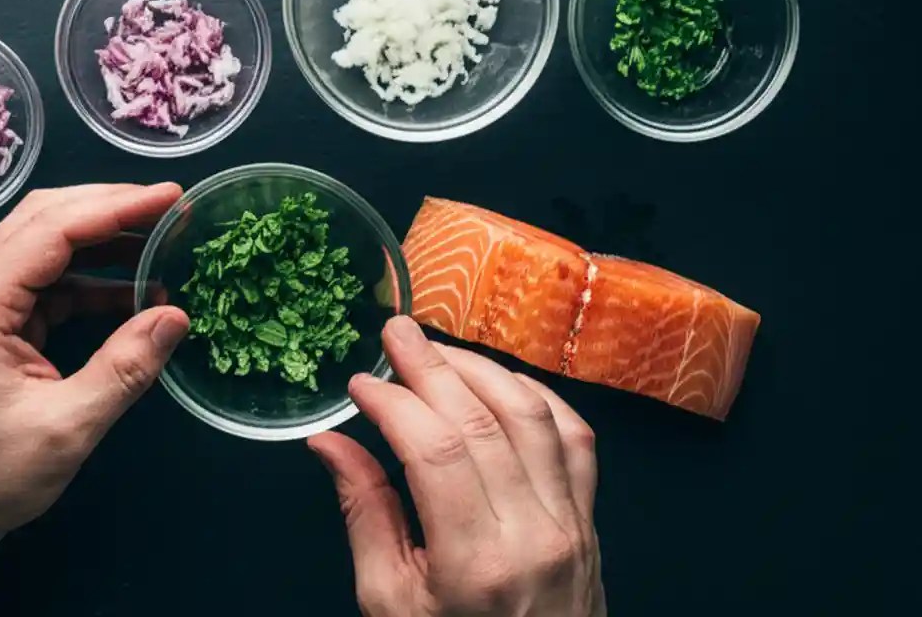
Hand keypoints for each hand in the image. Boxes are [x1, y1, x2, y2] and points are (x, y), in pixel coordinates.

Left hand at [0, 183, 189, 615]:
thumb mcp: (66, 428)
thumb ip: (124, 368)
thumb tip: (176, 317)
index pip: (52, 229)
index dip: (116, 208)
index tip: (171, 198)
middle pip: (43, 221)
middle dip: (109, 209)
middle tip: (171, 209)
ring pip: (42, 247)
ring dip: (101, 242)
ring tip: (160, 243)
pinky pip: (42, 284)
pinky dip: (88, 281)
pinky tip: (131, 293)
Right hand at [308, 316, 604, 616]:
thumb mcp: (390, 604)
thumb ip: (365, 516)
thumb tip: (330, 442)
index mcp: (474, 564)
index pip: (433, 449)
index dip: (393, 402)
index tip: (360, 383)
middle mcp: (533, 534)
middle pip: (481, 419)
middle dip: (431, 365)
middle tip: (394, 331)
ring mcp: (572, 523)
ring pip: (532, 415)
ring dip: (481, 369)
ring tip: (438, 350)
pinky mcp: (591, 519)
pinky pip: (575, 436)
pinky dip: (537, 396)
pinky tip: (501, 381)